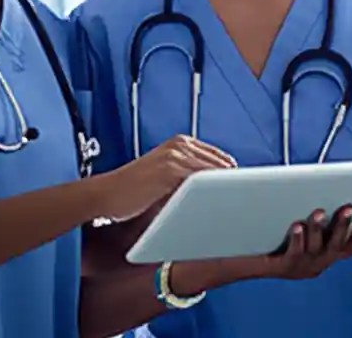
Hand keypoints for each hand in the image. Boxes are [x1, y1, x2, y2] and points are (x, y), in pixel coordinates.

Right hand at [93, 135, 235, 221]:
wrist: (105, 195)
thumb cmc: (133, 192)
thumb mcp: (165, 177)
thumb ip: (189, 178)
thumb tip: (219, 193)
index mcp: (181, 143)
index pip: (221, 160)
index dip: (233, 180)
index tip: (244, 196)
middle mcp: (180, 144)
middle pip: (222, 165)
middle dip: (235, 186)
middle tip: (246, 205)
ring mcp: (176, 154)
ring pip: (215, 173)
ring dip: (227, 191)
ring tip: (237, 209)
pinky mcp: (170, 168)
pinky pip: (200, 182)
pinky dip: (212, 196)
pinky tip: (218, 209)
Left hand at [226, 205, 351, 281]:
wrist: (255, 262)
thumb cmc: (285, 240)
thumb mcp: (310, 232)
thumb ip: (324, 217)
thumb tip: (336, 188)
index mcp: (330, 254)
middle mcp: (321, 262)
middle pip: (338, 244)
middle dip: (344, 225)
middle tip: (349, 207)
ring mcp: (304, 266)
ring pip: (316, 247)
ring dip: (319, 228)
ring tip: (318, 211)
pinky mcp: (285, 266)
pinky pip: (293, 252)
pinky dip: (297, 239)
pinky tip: (297, 225)